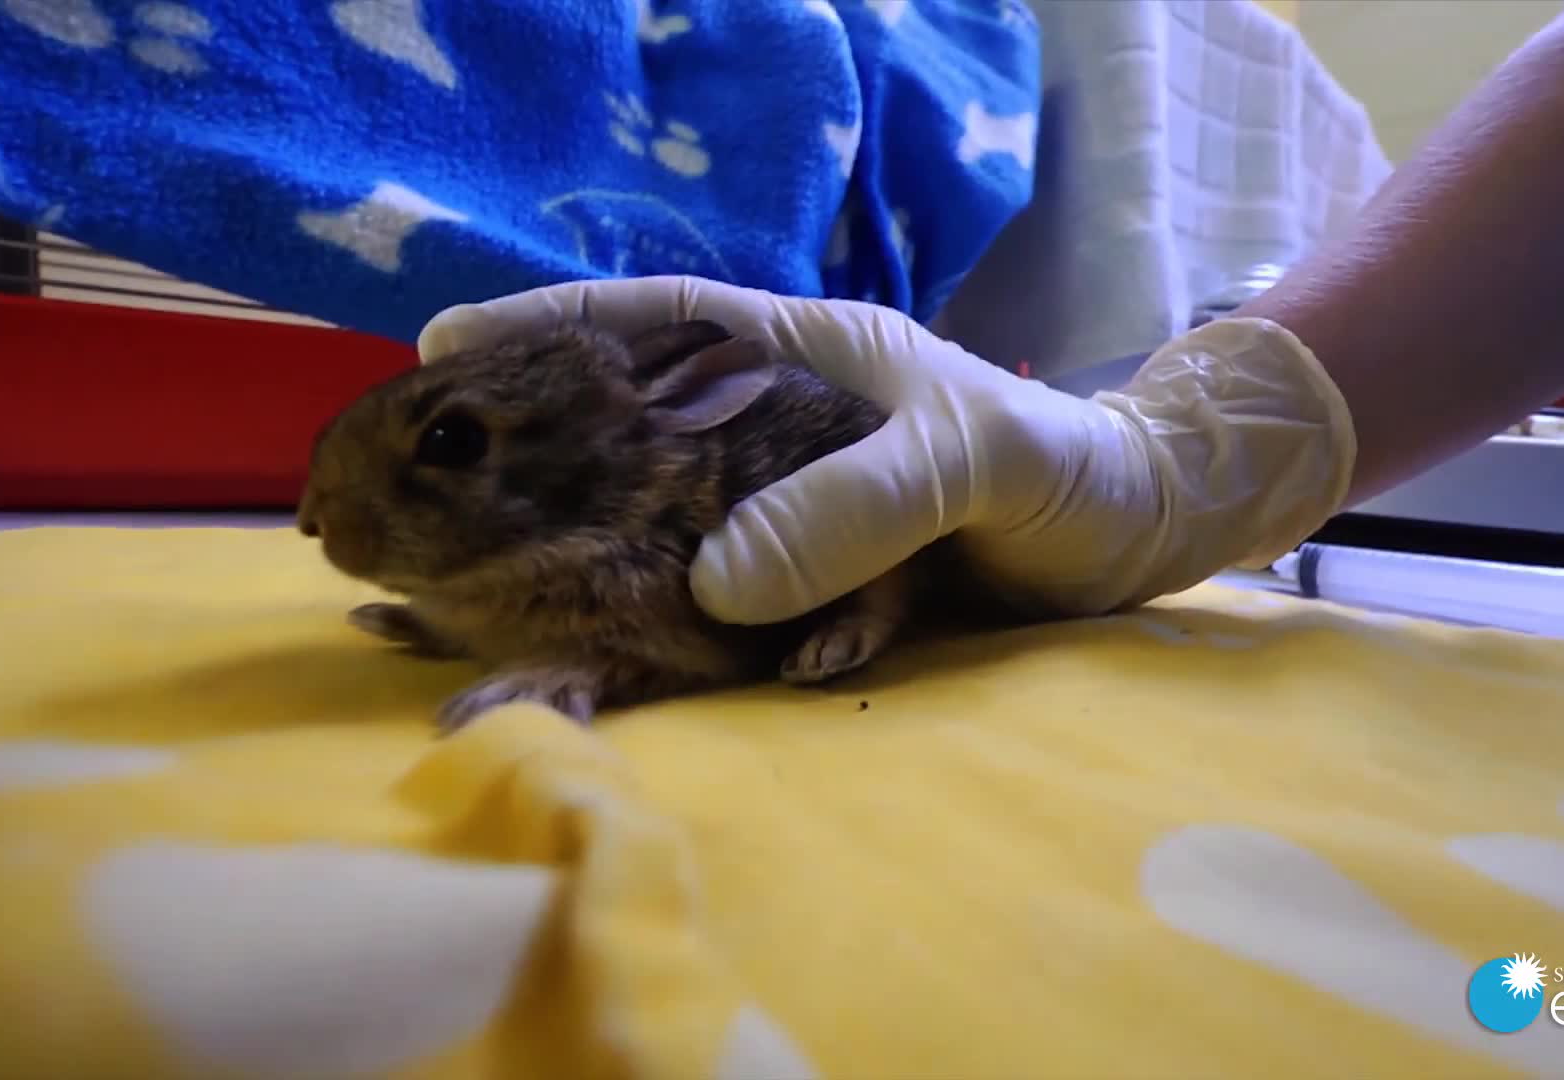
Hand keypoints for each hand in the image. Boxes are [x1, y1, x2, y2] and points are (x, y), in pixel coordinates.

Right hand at [417, 277, 1354, 622]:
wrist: (1139, 540)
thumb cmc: (1062, 466)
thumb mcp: (967, 461)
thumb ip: (854, 504)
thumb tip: (710, 579)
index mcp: (799, 363)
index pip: (655, 325)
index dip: (548, 331)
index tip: (442, 350)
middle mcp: (775, 438)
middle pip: (630, 440)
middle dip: (535, 467)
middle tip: (424, 503)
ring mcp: (791, 522)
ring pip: (662, 538)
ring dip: (589, 573)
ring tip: (477, 610)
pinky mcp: (814, 599)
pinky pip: (726, 623)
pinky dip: (681, 649)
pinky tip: (622, 675)